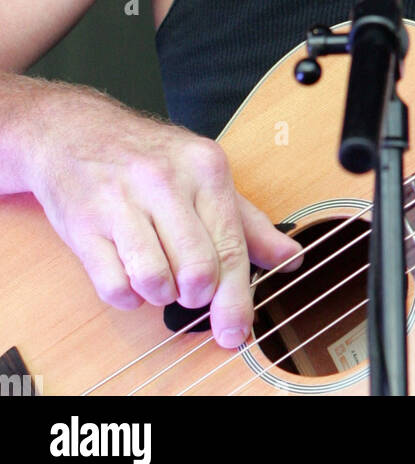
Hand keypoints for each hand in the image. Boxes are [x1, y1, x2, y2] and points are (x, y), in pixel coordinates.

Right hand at [28, 88, 301, 348]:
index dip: (236, 300)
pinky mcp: (84, 226)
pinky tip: (130, 272)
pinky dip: (127, 295)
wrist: (75, 131)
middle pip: (197, 271)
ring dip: (161, 293)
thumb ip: (249, 222)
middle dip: (197, 295)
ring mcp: (120, 203)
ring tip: (159, 271)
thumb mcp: (204, 175)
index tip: (236, 332)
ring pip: (156, 282)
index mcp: (204, 167)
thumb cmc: (149, 158)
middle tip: (190, 285)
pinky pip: (115, 288)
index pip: (230, 247)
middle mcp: (164, 181)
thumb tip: (292, 259)